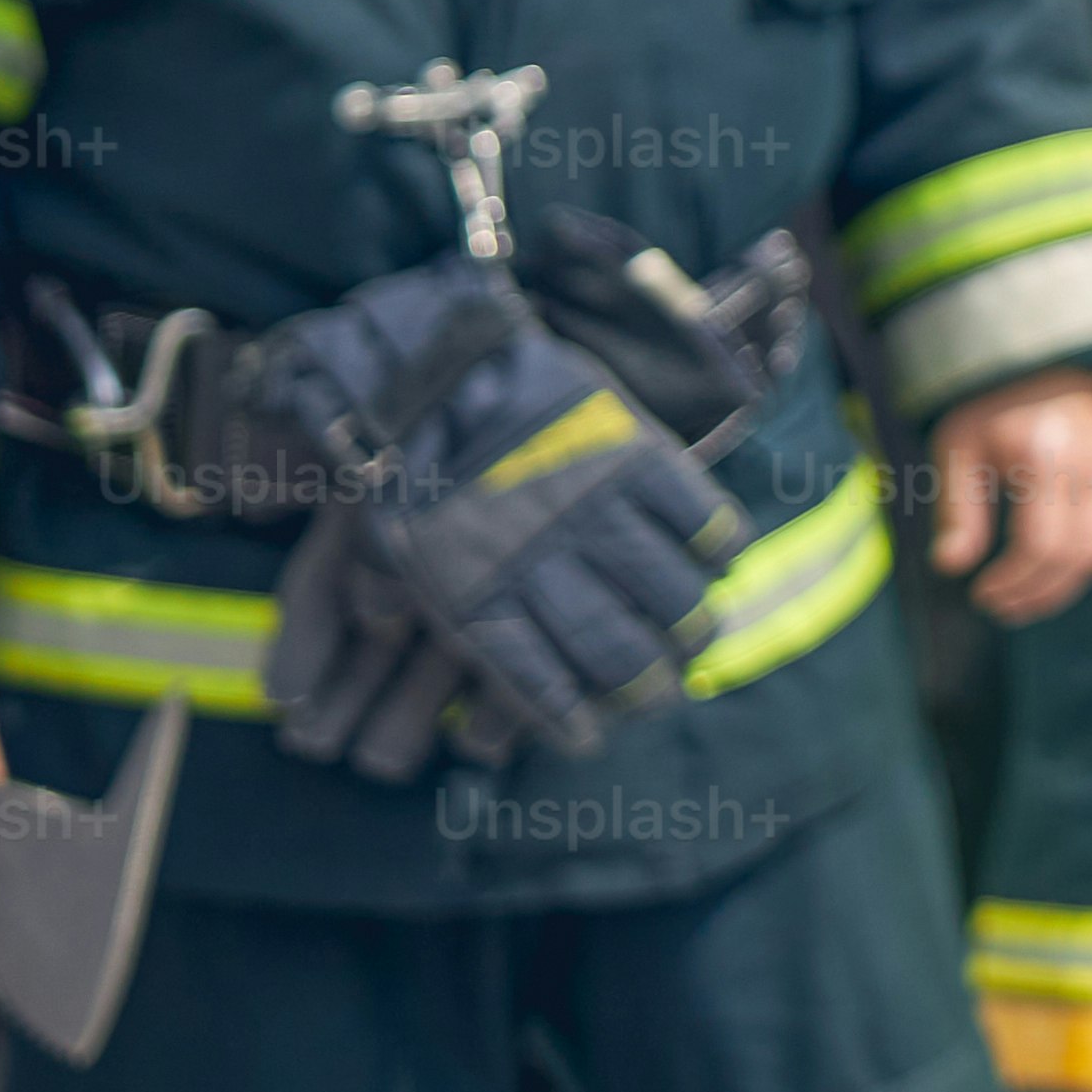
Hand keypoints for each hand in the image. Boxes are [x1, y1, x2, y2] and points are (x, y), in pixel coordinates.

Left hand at [242, 275, 750, 779]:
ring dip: (692, 628)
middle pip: (618, 652)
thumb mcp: (379, 534)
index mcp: (477, 593)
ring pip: (672, 596)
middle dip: (645, 689)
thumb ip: (386, 594)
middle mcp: (544, 563)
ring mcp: (596, 508)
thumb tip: (374, 637)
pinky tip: (715, 555)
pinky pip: (700, 518)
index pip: (540, 684)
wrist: (443, 358)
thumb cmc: (408, 454)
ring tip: (694, 637)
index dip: (573, 719)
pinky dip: (717, 544)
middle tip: (655, 695)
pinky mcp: (636, 456)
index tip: (591, 734)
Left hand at [927, 375, 1091, 623]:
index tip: (982, 593)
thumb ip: (958, 509)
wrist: (1041, 354)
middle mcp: (1089, 462)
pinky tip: (1051, 571)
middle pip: (1077, 554)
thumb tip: (950, 566)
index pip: (1041, 544)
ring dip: (1066, 585)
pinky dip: (1084, 561)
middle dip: (1039, 591)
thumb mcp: (958, 448)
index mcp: (1044, 454)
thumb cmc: (990, 403)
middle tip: (1001, 607)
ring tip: (1026, 600)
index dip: (1013, 580)